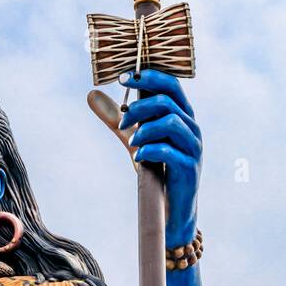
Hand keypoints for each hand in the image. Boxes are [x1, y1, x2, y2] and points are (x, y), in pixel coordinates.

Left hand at [120, 68, 201, 246]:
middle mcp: (192, 128)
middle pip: (168, 101)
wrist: (171, 208)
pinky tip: (138, 158)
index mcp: (183, 116)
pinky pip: (169, 151)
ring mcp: (193, 148)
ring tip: (132, 142)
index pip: (171, 85)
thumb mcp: (134, 138)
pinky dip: (149, 150)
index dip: (148, 76)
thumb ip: (117, 118)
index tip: (123, 78)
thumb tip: (91, 94)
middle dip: (139, 108)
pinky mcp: (189, 168)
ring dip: (144, 129)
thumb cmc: (156, 169)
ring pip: (171, 122)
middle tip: (121, 123)